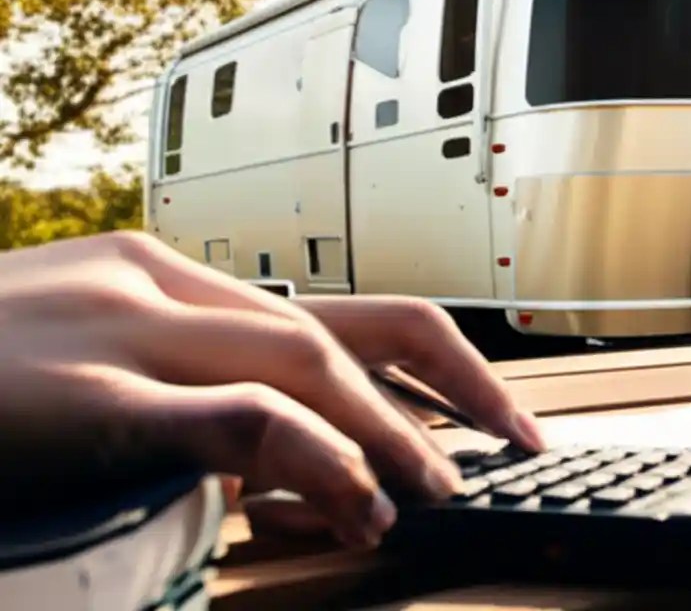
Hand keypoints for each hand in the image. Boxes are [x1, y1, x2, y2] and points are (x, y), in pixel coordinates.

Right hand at [0, 231, 543, 547]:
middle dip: (456, 387)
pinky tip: (358, 506)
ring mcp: (122, 332)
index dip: (435, 361)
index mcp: (167, 277)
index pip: (341, 307)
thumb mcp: (84, 367)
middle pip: (360, 322)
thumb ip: (181, 392)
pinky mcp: (85, 397)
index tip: (487, 415)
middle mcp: (161, 286)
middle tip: (513, 446)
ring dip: (398, 433)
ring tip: (444, 491)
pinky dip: (318, 460)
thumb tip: (279, 453)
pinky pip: (237, 419)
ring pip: (313, 362)